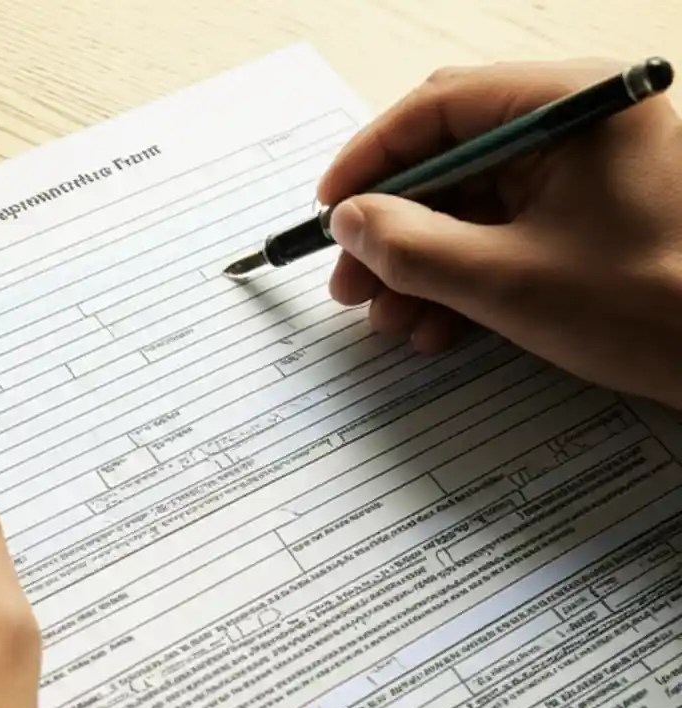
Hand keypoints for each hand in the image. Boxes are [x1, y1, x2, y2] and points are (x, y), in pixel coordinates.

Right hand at [320, 59, 681, 407]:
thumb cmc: (650, 307)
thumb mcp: (508, 280)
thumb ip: (411, 247)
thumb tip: (348, 224)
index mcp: (572, 105)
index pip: (441, 107)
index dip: (371, 160)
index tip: (330, 211)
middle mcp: (577, 125)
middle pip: (451, 159)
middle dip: (392, 229)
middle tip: (349, 283)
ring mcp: (584, 173)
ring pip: (471, 205)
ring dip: (420, 265)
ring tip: (388, 321)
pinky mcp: (587, 218)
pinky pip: (503, 234)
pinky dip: (462, 279)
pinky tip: (436, 328)